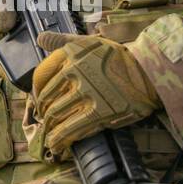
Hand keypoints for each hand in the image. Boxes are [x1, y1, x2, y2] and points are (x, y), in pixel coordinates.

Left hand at [30, 31, 160, 157]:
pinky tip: (57, 145)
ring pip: (56, 115)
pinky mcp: (97, 113)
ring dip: (49, 128)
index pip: (41, 76)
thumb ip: (62, 41)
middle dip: (43, 112)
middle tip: (45, 118)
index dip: (36, 92)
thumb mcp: (88, 42)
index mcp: (70, 56)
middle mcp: (75, 73)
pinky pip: (70, 129)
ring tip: (49, 134)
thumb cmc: (117, 57)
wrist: (146, 73)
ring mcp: (85, 94)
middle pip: (47, 99)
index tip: (39, 99)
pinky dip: (60, 139)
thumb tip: (41, 38)